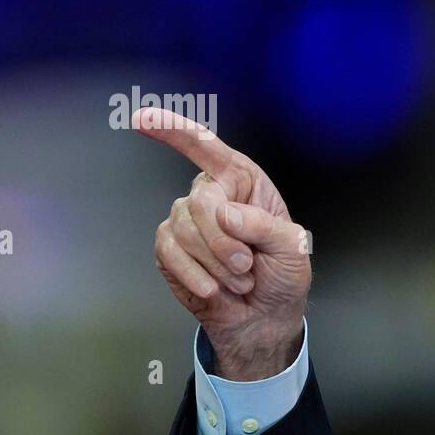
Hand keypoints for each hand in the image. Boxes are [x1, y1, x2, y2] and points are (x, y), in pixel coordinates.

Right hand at [137, 107, 310, 380]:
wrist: (264, 316)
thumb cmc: (282, 275)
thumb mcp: (292, 248)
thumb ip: (265, 226)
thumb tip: (225, 214)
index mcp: (243, 180)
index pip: (208, 148)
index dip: (175, 131)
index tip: (143, 118)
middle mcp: (210, 193)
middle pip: (201, 203)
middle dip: (226, 243)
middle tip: (247, 266)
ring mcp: (185, 220)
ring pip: (186, 231)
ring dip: (217, 265)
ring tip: (239, 279)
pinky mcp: (169, 247)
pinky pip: (170, 253)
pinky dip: (195, 275)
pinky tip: (213, 289)